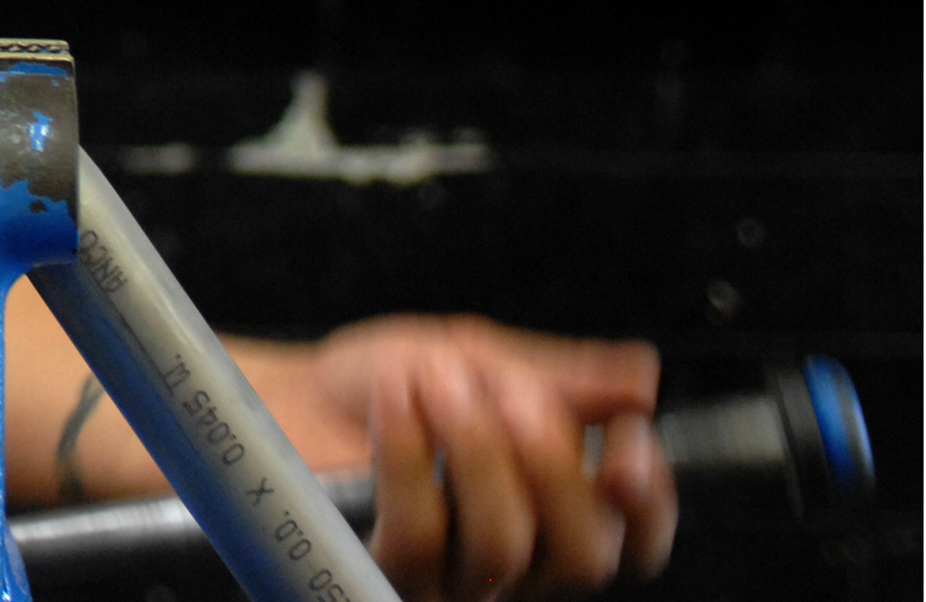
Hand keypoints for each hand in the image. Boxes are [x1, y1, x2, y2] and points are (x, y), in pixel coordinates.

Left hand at [273, 316, 675, 598]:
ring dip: (474, 447)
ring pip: (502, 545)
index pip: (637, 542)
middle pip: (584, 556)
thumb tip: (645, 376)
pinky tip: (395, 397)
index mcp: (556, 512)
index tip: (628, 434)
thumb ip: (556, 374)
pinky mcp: (388, 576)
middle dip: (559, 467)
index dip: (649, 502)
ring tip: (437, 376)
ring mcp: (453, 580)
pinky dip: (411, 454)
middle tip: (517, 393)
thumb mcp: (474, 356)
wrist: (287, 393)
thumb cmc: (385, 380)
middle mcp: (518, 562)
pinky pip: (421, 534)